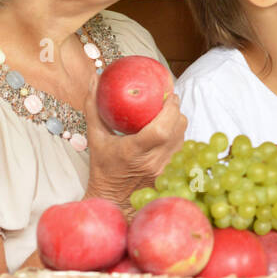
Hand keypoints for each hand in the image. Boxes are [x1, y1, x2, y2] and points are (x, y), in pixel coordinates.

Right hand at [82, 72, 186, 209]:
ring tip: (167, 112)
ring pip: (183, 137)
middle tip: (167, 99)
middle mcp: (154, 161)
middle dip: (176, 110)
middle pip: (177, 129)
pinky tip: (167, 129)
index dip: (170, 109)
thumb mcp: (94, 138)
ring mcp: (165, 168)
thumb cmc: (102, 168)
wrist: (112, 200)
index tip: (168, 94)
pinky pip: (182, 147)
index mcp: (135, 151)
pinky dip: (177, 135)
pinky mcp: (172, 172)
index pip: (161, 129)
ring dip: (178, 122)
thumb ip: (93, 107)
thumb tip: (95, 77)